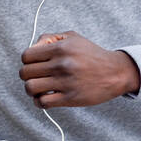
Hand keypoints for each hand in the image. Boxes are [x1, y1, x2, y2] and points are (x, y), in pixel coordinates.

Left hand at [19, 31, 139, 107]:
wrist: (116, 72)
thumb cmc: (92, 55)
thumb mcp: (72, 38)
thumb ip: (50, 38)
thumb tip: (32, 47)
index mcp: (60, 48)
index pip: (26, 56)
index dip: (27, 61)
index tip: (35, 65)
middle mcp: (61, 64)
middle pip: (25, 73)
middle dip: (28, 76)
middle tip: (37, 77)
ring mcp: (65, 82)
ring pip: (30, 88)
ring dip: (32, 90)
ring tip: (40, 88)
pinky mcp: (70, 98)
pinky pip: (42, 102)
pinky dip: (39, 101)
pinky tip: (46, 97)